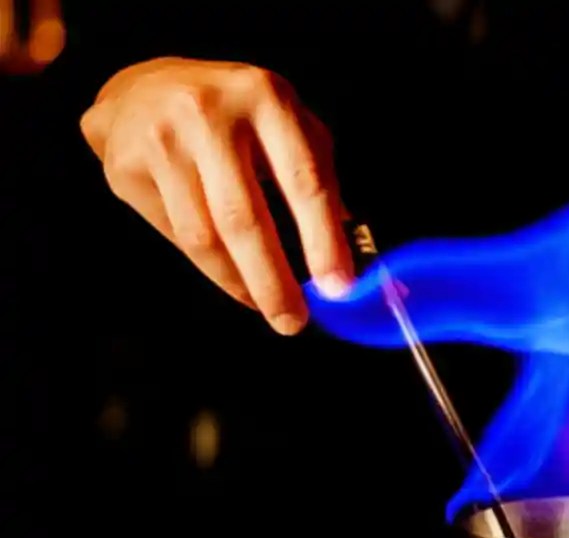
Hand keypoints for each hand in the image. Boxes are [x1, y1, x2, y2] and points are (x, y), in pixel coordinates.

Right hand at [80, 57, 353, 334]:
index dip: (323, 239)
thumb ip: (319, 176)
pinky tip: (231, 276)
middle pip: (244, 218)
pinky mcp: (126, 167)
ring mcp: (161, 140)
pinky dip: (210, 267)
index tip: (339, 286)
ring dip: (240, 282)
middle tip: (293, 320)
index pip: (302, 180)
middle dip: (273, 280)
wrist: (141, 89)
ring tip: (266, 305)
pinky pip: (175, 235)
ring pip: (204, 236)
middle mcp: (208, 115)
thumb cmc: (235, 112)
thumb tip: (346, 246)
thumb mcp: (286, 122)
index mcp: (264, 97)